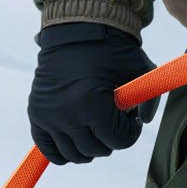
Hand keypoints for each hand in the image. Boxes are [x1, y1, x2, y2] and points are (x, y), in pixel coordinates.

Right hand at [29, 21, 159, 163]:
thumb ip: (149, 99)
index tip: (131, 121)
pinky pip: (49, 149)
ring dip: (89, 148)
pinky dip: (63, 153)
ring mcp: (48, 116)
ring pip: (73, 154)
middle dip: (111, 139)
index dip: (130, 133)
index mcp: (92, 104)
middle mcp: (66, 114)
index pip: (118, 141)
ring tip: (97, 131)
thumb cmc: (111, 51)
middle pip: (95, 150)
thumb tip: (142, 122)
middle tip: (114, 123)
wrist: (75, 33)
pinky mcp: (37, 114)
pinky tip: (76, 143)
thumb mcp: (140, 70)